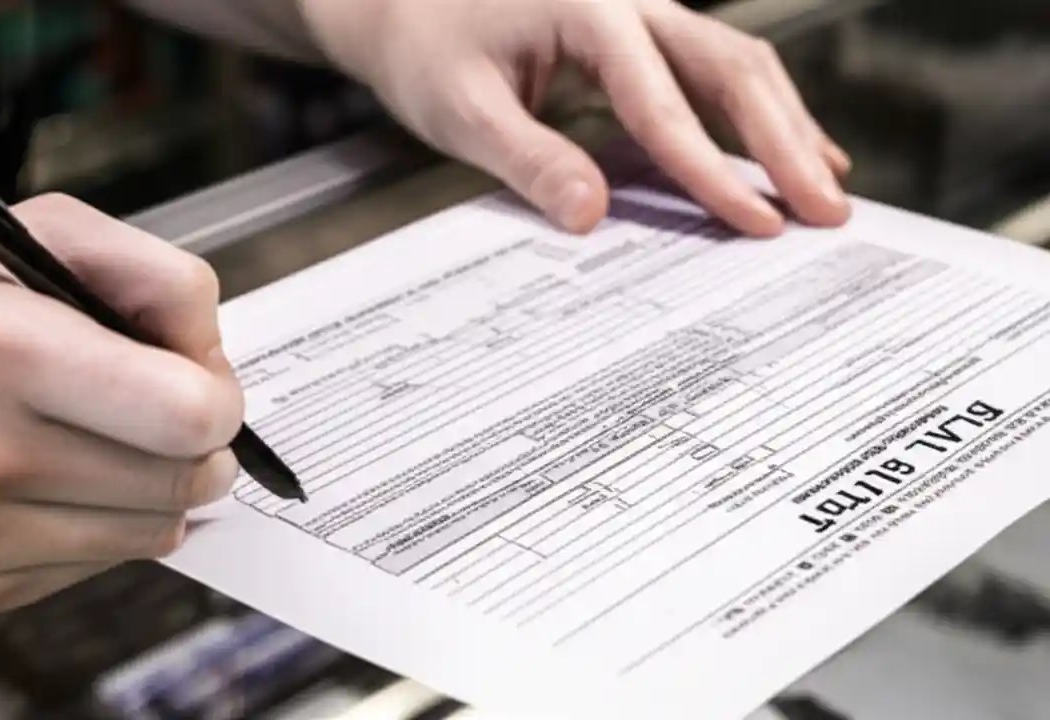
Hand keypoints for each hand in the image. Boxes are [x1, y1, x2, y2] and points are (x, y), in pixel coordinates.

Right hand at [0, 195, 242, 614]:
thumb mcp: (42, 236)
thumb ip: (159, 281)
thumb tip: (218, 370)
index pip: (188, 414)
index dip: (219, 397)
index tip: (198, 380)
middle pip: (185, 479)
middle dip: (194, 441)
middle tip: (155, 407)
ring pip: (155, 530)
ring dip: (153, 484)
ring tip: (95, 435)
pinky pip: (102, 563)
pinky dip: (100, 519)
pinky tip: (49, 477)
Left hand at [302, 0, 851, 235]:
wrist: (403, 5)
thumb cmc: (425, 51)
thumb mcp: (461, 111)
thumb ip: (528, 159)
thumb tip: (590, 217)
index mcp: (587, 11)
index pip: (662, 103)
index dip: (711, 170)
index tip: (755, 223)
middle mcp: (630, 3)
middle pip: (730, 67)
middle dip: (784, 142)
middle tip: (828, 210)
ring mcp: (642, 15)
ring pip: (737, 62)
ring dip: (787, 126)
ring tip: (828, 189)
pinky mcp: (642, 38)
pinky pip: (716, 70)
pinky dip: (758, 113)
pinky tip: (792, 150)